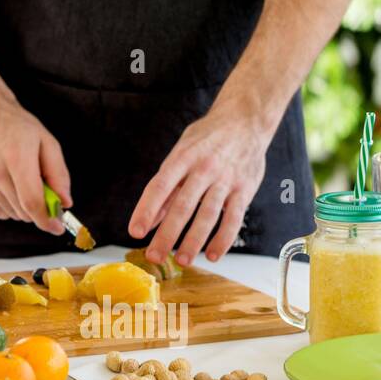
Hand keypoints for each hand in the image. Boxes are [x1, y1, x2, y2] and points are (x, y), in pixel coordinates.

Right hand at [0, 88, 70, 232]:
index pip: (32, 202)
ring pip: (12, 214)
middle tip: (44, 193)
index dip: (47, 220)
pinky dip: (8, 206)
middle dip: (39, 210)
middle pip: (23, 212)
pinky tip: (7, 184)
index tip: (58, 227)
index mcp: (17, 158)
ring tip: (20, 180)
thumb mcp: (46, 142)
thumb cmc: (15, 126)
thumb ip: (58, 173)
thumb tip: (65, 202)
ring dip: (23, 206)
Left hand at [128, 105, 275, 265]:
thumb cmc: (207, 139)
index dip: (146, 210)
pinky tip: (212, 255)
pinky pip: (234, 218)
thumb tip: (148, 219)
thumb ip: (167, 187)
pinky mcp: (245, 189)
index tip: (135, 232)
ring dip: (194, 241)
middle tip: (154, 256)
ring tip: (182, 260)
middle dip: (167, 234)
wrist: (245, 119)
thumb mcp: (181, 153)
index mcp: (183, 158)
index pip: (160, 186)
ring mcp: (226, 179)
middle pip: (183, 206)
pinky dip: (223, 239)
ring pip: (208, 215)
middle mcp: (204, 169)